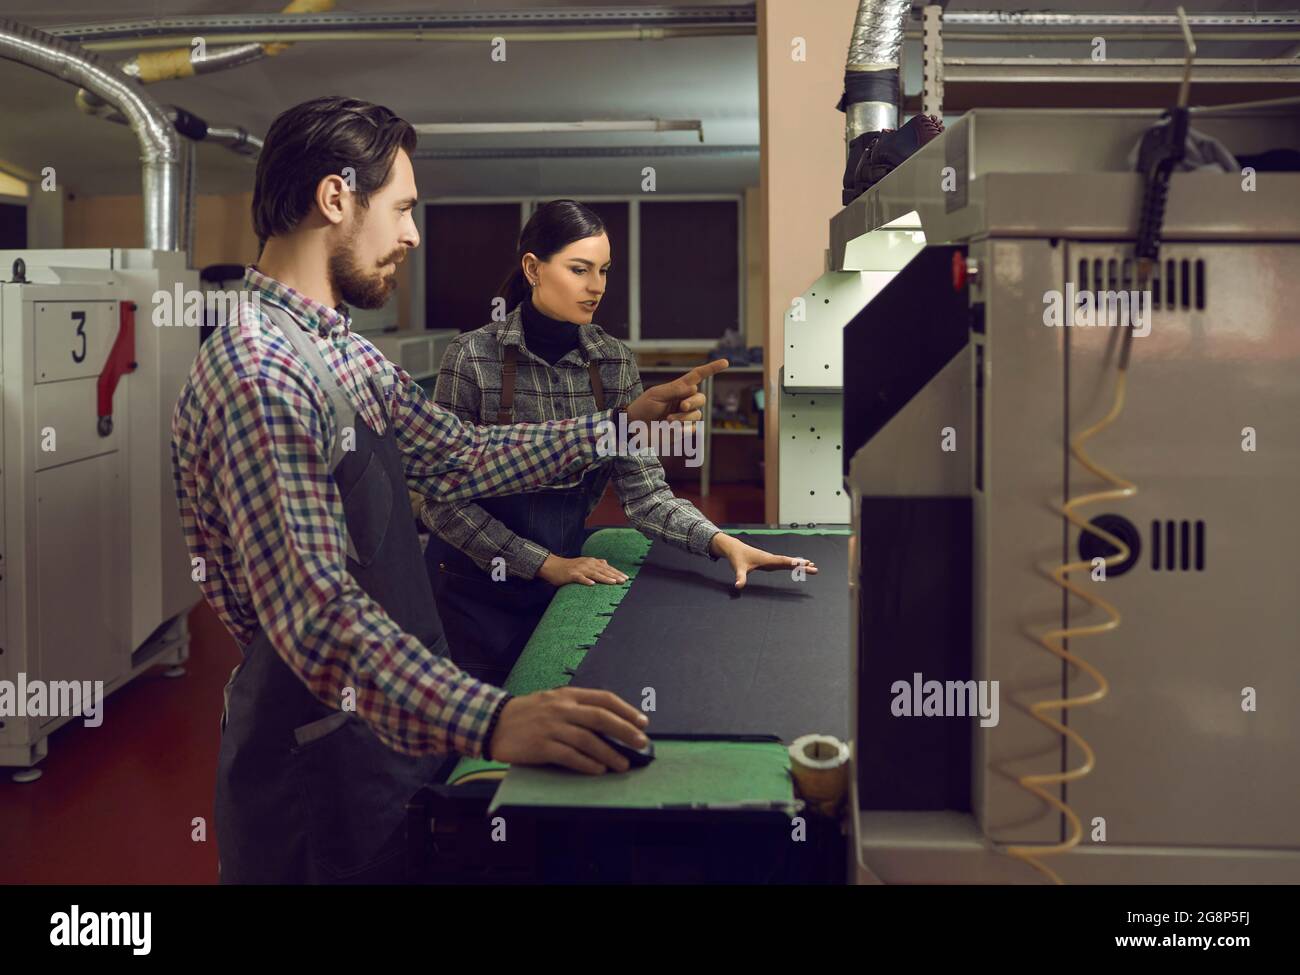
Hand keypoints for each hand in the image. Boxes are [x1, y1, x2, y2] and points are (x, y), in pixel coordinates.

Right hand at [488, 687, 649, 773]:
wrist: (493, 722)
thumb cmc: (528, 713)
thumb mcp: (553, 700)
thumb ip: (577, 707)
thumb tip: (609, 722)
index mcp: (568, 695)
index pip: (604, 699)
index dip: (626, 710)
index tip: (643, 722)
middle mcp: (562, 709)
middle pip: (600, 718)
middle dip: (625, 731)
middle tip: (641, 743)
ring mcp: (551, 727)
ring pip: (588, 740)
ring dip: (609, 754)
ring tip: (623, 764)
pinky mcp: (541, 746)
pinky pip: (569, 756)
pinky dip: (587, 764)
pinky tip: (598, 770)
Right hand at [537, 554, 627, 587]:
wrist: (552, 566)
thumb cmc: (569, 567)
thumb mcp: (584, 563)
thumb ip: (595, 563)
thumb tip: (605, 563)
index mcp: (591, 562)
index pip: (607, 568)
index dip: (617, 572)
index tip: (626, 578)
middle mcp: (587, 564)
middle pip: (603, 570)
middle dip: (615, 575)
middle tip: (624, 580)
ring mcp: (579, 569)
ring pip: (594, 574)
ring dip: (604, 578)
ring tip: (613, 582)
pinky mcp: (571, 574)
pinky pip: (580, 578)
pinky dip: (586, 581)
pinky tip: (592, 584)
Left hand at [626, 358, 728, 425]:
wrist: (634, 428)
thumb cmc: (643, 408)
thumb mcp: (656, 394)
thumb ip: (675, 390)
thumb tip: (694, 387)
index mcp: (679, 389)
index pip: (698, 376)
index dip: (712, 369)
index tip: (726, 363)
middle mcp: (685, 401)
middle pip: (701, 398)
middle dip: (693, 402)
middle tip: (681, 406)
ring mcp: (685, 417)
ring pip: (697, 415)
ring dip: (683, 417)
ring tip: (667, 420)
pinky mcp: (683, 431)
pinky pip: (692, 429)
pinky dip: (683, 428)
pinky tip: (670, 428)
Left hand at [710, 533, 818, 589]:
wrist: (734, 548)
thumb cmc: (737, 558)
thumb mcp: (738, 568)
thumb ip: (740, 577)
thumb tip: (738, 586)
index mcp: (766, 559)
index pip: (783, 561)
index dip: (794, 563)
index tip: (805, 564)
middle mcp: (771, 558)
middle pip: (789, 562)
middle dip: (802, 565)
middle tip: (815, 569)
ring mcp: (771, 559)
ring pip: (788, 562)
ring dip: (800, 564)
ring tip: (812, 566)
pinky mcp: (770, 561)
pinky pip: (784, 563)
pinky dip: (793, 564)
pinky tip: (799, 565)